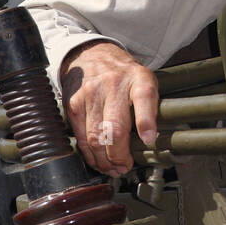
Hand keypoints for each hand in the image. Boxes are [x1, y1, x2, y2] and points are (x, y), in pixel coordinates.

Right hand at [59, 41, 158, 175]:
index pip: (144, 97)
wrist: (93, 55)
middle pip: (115, 128)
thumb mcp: (145, 81)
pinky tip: (97, 160)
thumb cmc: (124, 76)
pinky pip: (80, 137)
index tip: (149, 139)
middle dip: (120, 156)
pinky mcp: (73, 104)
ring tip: (112, 168)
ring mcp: (90, 94)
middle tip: (125, 167)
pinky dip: (90, 155)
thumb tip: (152, 142)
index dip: (146, 120)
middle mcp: (113, 85)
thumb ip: (150, 107)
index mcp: (138, 79)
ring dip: (104, 160)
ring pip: (95, 138)